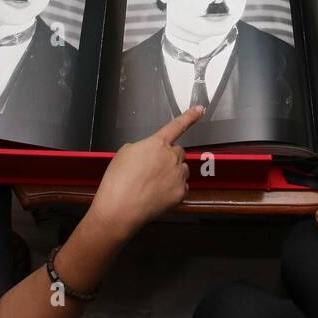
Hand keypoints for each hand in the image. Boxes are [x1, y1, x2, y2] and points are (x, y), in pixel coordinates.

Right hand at [89, 107, 199, 242]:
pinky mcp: (181, 193)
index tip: (200, 109)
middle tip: (152, 171)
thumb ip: (141, 148)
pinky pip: (182, 188)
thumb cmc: (117, 181)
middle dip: (169, 159)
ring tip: (152, 186)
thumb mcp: (123, 153)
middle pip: (178, 153)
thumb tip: (148, 154)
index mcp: (157, 144)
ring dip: (172, 174)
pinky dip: (173, 191)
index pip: (177, 126)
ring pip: (181, 170)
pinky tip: (157, 196)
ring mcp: (179, 175)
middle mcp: (172, 157)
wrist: (120, 209)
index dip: (190, 116)